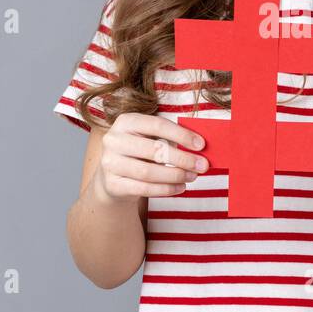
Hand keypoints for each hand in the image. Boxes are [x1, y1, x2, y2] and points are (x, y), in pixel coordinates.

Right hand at [94, 113, 208, 201]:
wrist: (113, 176)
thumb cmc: (140, 153)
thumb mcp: (150, 138)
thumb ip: (171, 139)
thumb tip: (200, 147)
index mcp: (126, 121)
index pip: (157, 125)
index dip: (181, 135)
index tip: (201, 145)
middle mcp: (114, 140)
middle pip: (154, 150)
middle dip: (182, 159)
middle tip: (202, 165)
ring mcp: (110, 163)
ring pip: (148, 172)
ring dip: (175, 175)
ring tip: (192, 176)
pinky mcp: (112, 184)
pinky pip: (144, 189)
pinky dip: (166, 189)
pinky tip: (180, 187)